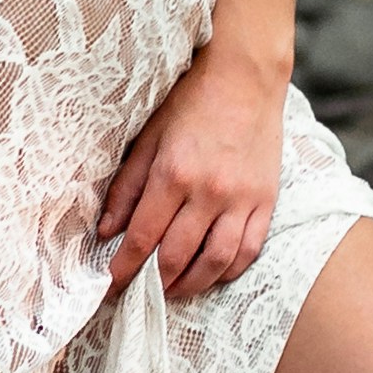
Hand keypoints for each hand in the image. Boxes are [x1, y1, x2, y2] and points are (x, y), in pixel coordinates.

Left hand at [99, 41, 285, 302]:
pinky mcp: (266, 201)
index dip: (123, 268)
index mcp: (174, 173)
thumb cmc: (191, 101)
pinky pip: (248, 251)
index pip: (142, 236)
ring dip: (189, 285)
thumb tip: (106, 231)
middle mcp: (209, 192)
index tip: (110, 286)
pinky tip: (210, 274)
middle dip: (151, 284)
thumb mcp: (149, 136)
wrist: (246, 76)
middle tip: (137, 296)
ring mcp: (242, 199)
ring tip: (171, 290)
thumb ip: (127, 186)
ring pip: (215, 262)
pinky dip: (227, 271)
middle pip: (176, 256)